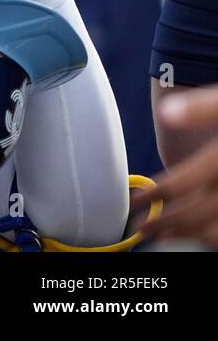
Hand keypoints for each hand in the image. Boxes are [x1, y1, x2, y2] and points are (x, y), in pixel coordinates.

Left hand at [133, 87, 217, 246]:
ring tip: (166, 236)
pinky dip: (212, 235)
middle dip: (166, 222)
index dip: (155, 194)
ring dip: (189, 234)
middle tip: (142, 229)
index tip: (135, 200)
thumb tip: (166, 112)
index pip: (182, 184)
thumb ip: (202, 108)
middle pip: (197, 214)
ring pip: (216, 229)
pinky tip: (200, 235)